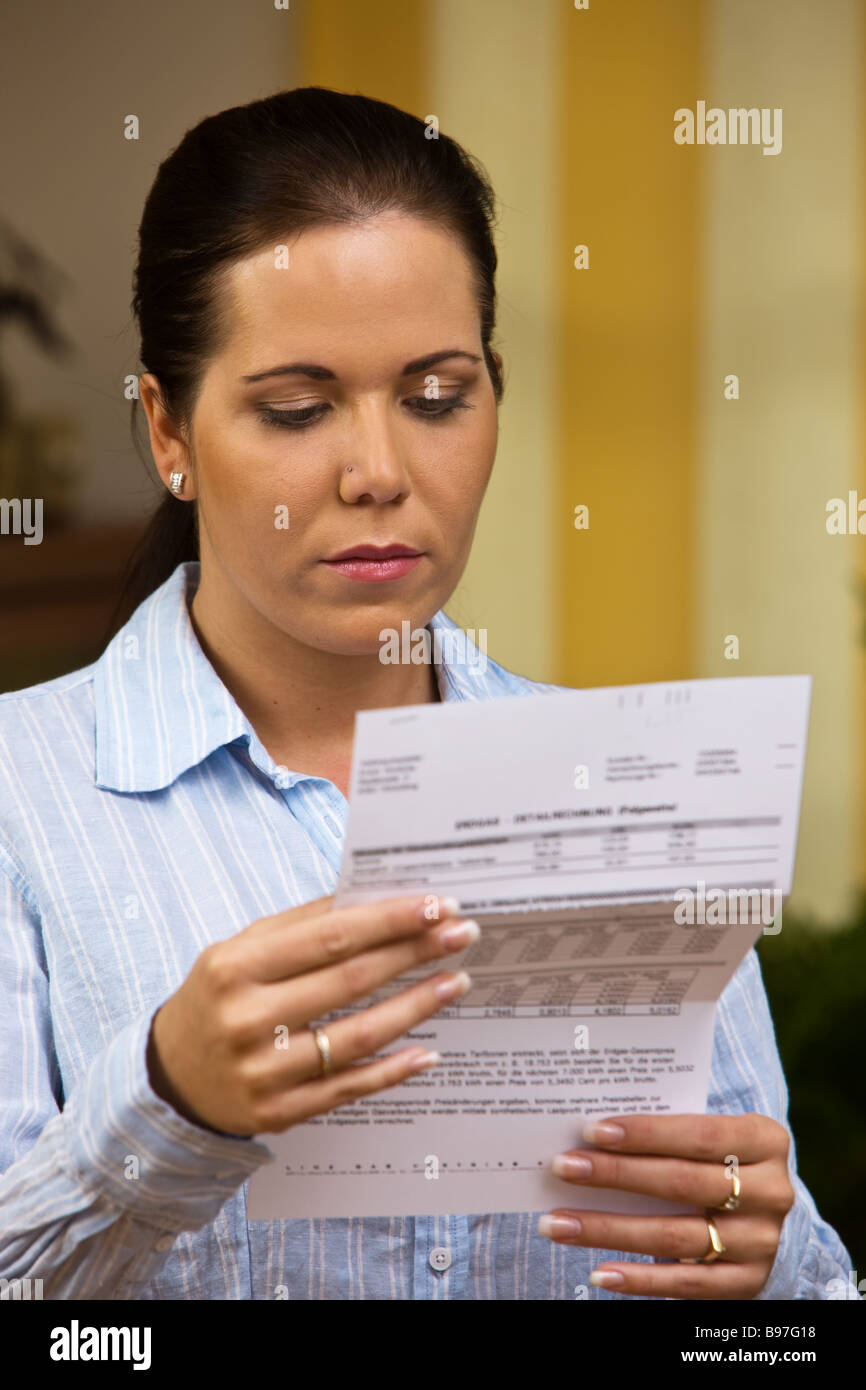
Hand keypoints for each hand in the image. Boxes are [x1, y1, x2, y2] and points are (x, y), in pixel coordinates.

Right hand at [147, 892, 474, 1136]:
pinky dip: (392, 1070)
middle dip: (415, 953)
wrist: (171, 1078)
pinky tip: (427, 1050)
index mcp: (236, 966)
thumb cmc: (218, 999)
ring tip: (457, 982)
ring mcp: (264, 1071)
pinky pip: (348, 1088)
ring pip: (357, 1035)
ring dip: (416, 1006)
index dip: (390, 920)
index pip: (330, 936)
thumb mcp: (241, 950)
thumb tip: (374, 898)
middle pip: (351, 980)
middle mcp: (248, 1019)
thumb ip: (302, 924)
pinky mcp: (280, 1111)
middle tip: (463, 934)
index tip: (437, 905)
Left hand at [538, 1113, 794, 1298]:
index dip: (644, 1133)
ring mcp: (761, 1241)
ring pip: (675, 1236)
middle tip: (562, 1168)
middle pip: (681, 1183)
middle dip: (616, 1175)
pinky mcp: (746, 1282)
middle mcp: (771, 1191)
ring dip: (609, 1229)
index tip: (593, 1131)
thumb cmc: (717, 1159)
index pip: (698, 1134)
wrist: (764, 1211)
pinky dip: (639, 1279)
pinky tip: (599, 1272)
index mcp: (764, 1140)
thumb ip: (667, 1133)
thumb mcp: (710, 1137)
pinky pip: (685, 1284)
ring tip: (558, 1223)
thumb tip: (591, 1138)